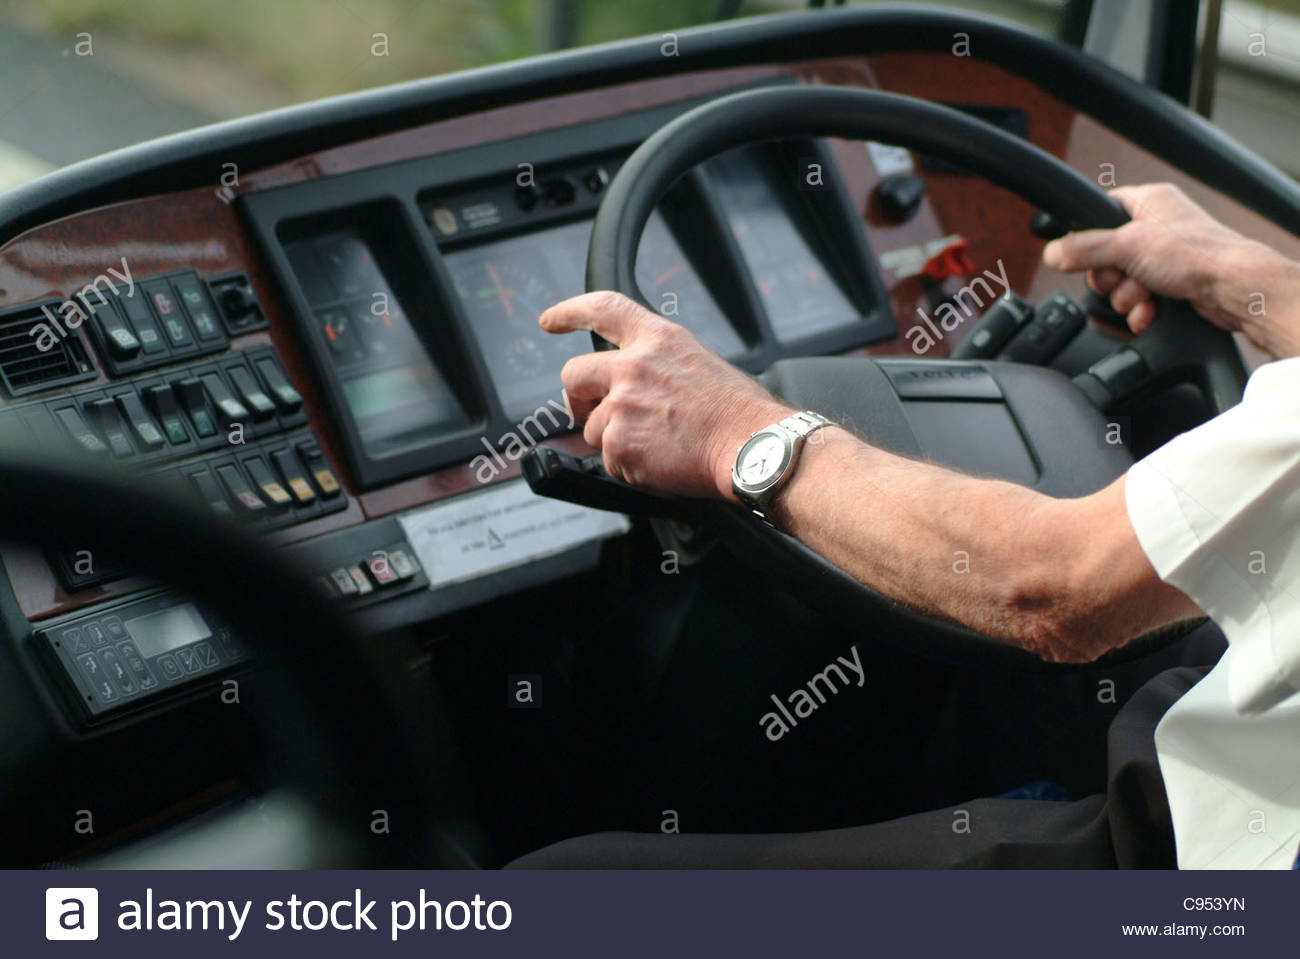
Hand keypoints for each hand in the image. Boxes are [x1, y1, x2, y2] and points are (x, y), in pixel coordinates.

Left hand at [539, 292, 790, 498]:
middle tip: (590, 411)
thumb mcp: (700, 364)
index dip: (570, 312)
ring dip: (615, 441)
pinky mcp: (619, 444)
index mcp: (658, 340)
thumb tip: (639, 386)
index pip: (603, 309)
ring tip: (657, 447)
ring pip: (592, 428)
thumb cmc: (741, 414)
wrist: (753, 447)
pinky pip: (609, 461)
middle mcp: (634, 367)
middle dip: (577, 396)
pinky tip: (661, 465)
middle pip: (574, 374)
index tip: (551, 320)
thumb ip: (659, 367)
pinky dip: (630, 469)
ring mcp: (622, 406)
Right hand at [1042, 182, 1297, 353]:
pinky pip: (1138, 300)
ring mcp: (1165, 256)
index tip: (1086, 252)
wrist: (1234, 289)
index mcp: (1148, 201)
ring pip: (1120, 282)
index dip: (1088, 236)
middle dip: (1110, 277)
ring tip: (1144, 296)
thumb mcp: (1126, 246)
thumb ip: (1083, 249)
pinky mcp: (1171, 284)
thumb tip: (1051, 253)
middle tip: (1125, 277)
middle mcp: (1157, 226)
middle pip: (1104, 255)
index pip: (1100, 210)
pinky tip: (1149, 312)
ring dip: (1125, 297)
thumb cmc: (1197, 254)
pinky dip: (1140, 310)